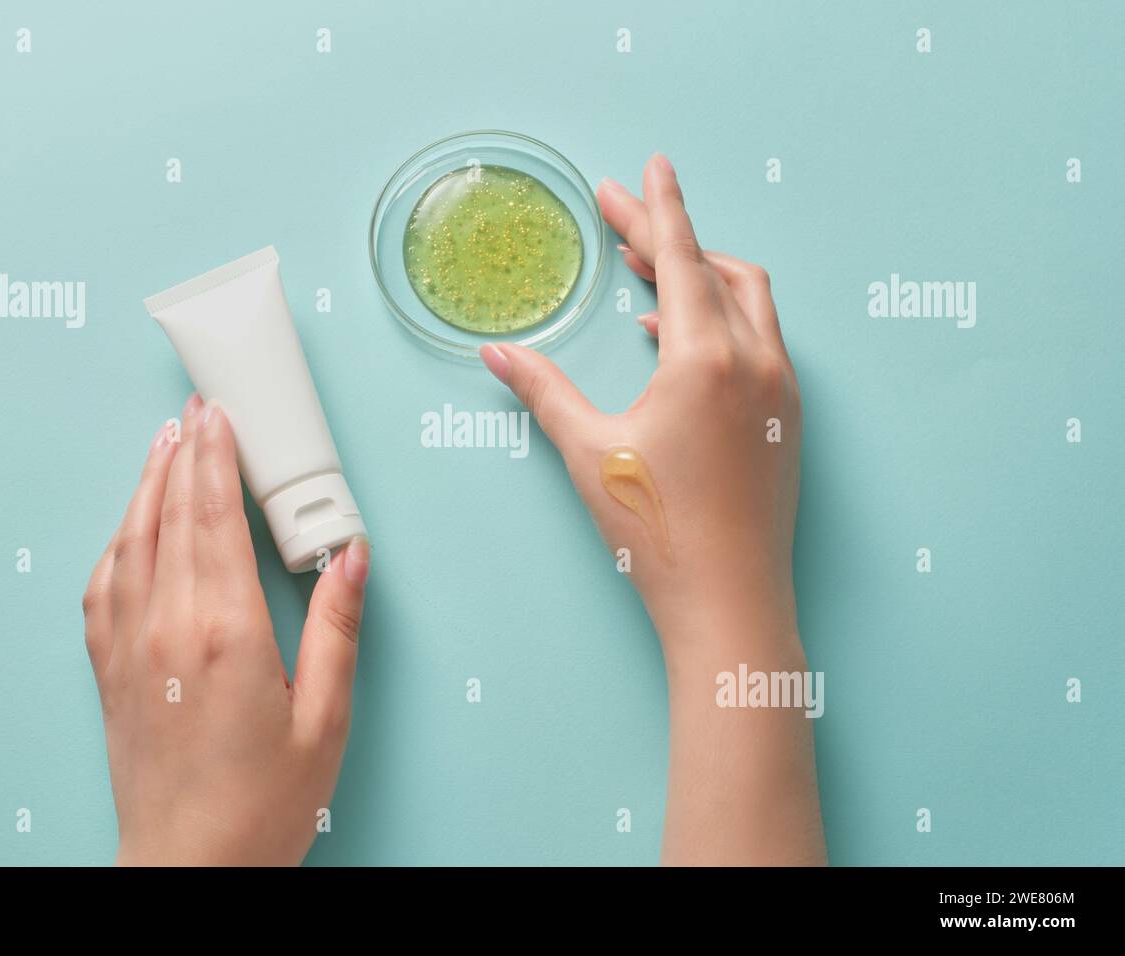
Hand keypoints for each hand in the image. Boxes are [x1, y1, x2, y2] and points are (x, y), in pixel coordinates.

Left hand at [82, 394, 369, 865]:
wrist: (190, 868)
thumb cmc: (262, 804)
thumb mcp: (326, 717)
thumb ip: (336, 627)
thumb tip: (348, 555)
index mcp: (226, 633)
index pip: (214, 518)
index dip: (216, 459)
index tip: (220, 415)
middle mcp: (168, 628)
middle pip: (170, 515)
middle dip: (183, 454)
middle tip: (196, 410)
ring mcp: (129, 647)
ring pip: (131, 541)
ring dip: (147, 486)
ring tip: (164, 445)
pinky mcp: (109, 670)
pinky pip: (103, 585)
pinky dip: (117, 541)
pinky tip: (131, 527)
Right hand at [480, 154, 822, 864]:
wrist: (729, 603)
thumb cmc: (656, 531)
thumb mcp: (587, 450)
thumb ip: (542, 390)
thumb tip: (497, 352)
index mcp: (708, 358)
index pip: (683, 256)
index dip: (659, 206)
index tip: (649, 165)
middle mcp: (757, 362)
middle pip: (720, 269)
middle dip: (672, 239)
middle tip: (622, 222)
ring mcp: (782, 392)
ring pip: (750, 303)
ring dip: (702, 277)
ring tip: (648, 277)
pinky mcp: (788, 421)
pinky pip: (760, 343)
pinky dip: (722, 321)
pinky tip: (676, 344)